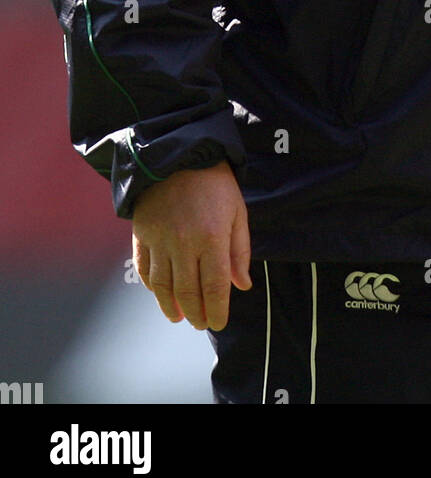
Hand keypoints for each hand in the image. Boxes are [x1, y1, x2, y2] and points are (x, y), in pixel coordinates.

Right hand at [132, 159, 251, 330]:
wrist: (177, 154)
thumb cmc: (215, 183)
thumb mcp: (237, 211)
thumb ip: (239, 251)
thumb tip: (242, 285)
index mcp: (212, 238)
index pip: (215, 287)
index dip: (217, 310)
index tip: (218, 323)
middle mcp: (183, 244)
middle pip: (188, 292)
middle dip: (196, 314)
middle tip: (201, 323)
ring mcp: (160, 240)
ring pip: (163, 286)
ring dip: (171, 307)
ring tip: (180, 317)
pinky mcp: (142, 235)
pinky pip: (145, 269)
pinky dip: (151, 287)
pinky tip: (160, 294)